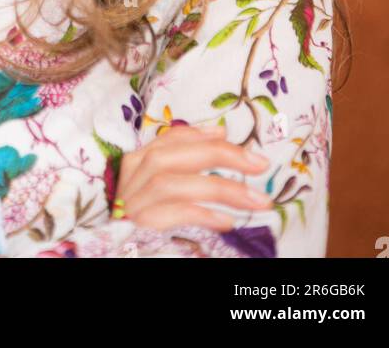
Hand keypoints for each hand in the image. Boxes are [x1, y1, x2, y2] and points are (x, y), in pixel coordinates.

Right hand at [112, 123, 273, 230]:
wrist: (129, 256)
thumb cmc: (148, 227)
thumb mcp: (164, 193)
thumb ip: (185, 167)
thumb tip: (219, 133)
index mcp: (134, 168)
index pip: (166, 141)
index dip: (198, 135)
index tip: (227, 134)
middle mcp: (130, 184)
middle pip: (169, 156)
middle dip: (218, 155)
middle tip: (259, 164)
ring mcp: (132, 207)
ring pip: (171, 184)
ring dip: (220, 188)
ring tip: (258, 200)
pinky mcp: (138, 231)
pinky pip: (171, 216)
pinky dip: (202, 214)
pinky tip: (227, 221)